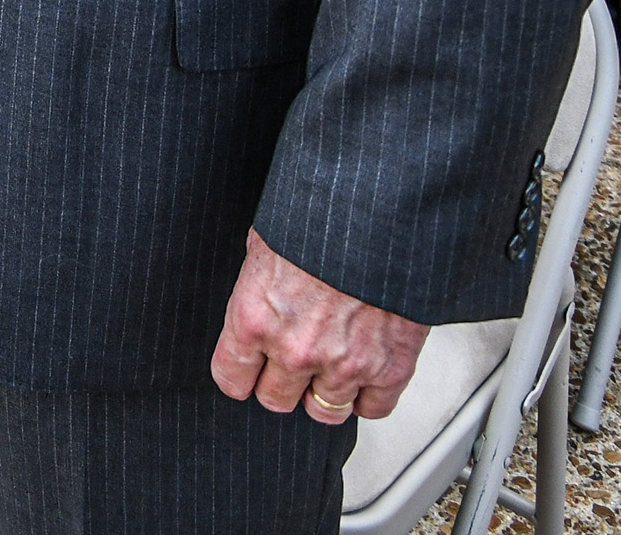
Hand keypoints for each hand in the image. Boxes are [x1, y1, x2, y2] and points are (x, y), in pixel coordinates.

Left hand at [210, 230, 427, 423]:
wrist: (382, 207)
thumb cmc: (320, 215)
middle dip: (281, 382)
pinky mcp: (389, 368)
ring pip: (322, 411)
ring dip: (323, 392)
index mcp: (255, 316)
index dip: (240, 372)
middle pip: (275, 400)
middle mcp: (296, 349)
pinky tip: (363, 374)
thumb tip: (257, 303)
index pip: (231, 378)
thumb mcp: (266, 244)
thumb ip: (259, 289)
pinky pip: (372, 409)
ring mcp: (344, 364)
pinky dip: (368, 396)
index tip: (247, 367)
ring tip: (328, 366)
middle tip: (292, 360)